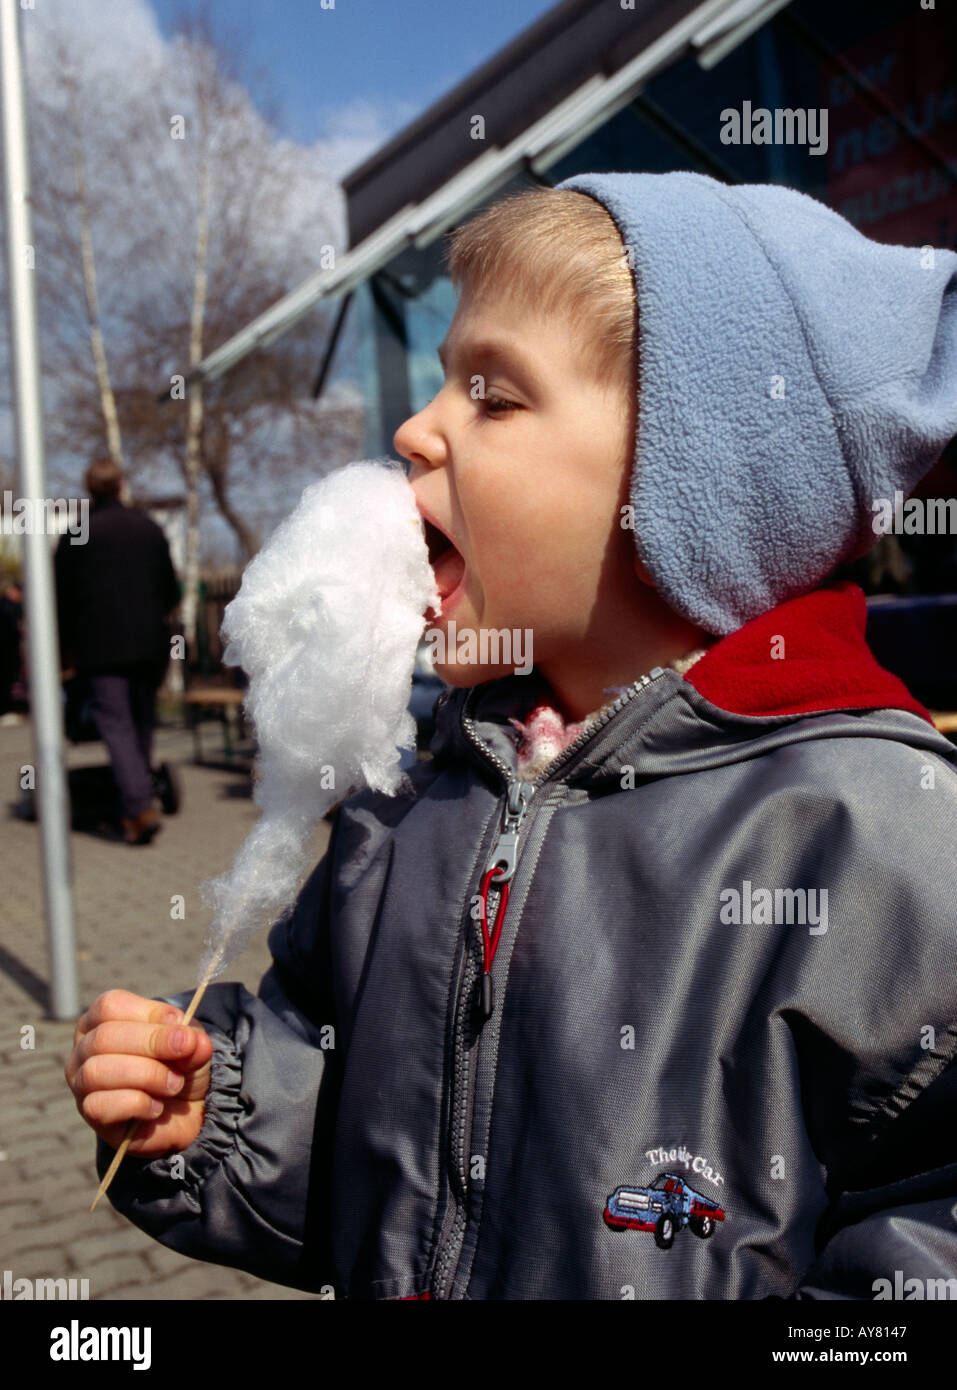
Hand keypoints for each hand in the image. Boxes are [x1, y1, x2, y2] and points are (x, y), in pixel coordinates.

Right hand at [65, 989, 212, 1155]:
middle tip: (184, 1052)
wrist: (182, 1111)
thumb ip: (191, 1040)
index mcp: (102, 1019)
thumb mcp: (190, 1045)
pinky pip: (98, 1106)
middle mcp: (84, 1048)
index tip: (181, 1026)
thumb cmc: (176, 1065)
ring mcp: (81, 1082)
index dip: (150, 1013)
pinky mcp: (90, 1114)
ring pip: (97, 1071)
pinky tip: (157, 1107)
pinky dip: (136, 1103)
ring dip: (147, 1075)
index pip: (110, 1006)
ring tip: (174, 1084)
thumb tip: (191, 1040)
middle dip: (152, 1043)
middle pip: (104, 1037)